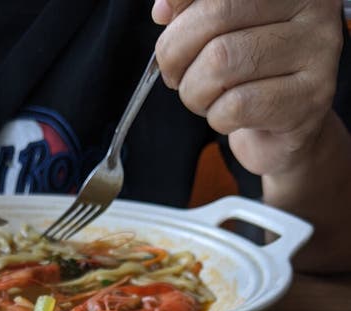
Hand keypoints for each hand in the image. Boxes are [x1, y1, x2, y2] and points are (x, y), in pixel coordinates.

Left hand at [151, 0, 342, 175]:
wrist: (282, 127)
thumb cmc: (248, 73)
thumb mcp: (219, 32)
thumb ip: (194, 10)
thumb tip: (163, 8)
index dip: (183, 1)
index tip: (164, 17)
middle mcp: (313, 5)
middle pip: (215, 16)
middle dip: (175, 53)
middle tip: (174, 74)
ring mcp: (318, 50)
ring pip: (220, 63)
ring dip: (193, 91)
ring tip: (202, 98)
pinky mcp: (310, 97)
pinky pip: (236, 106)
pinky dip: (216, 117)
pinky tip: (227, 116)